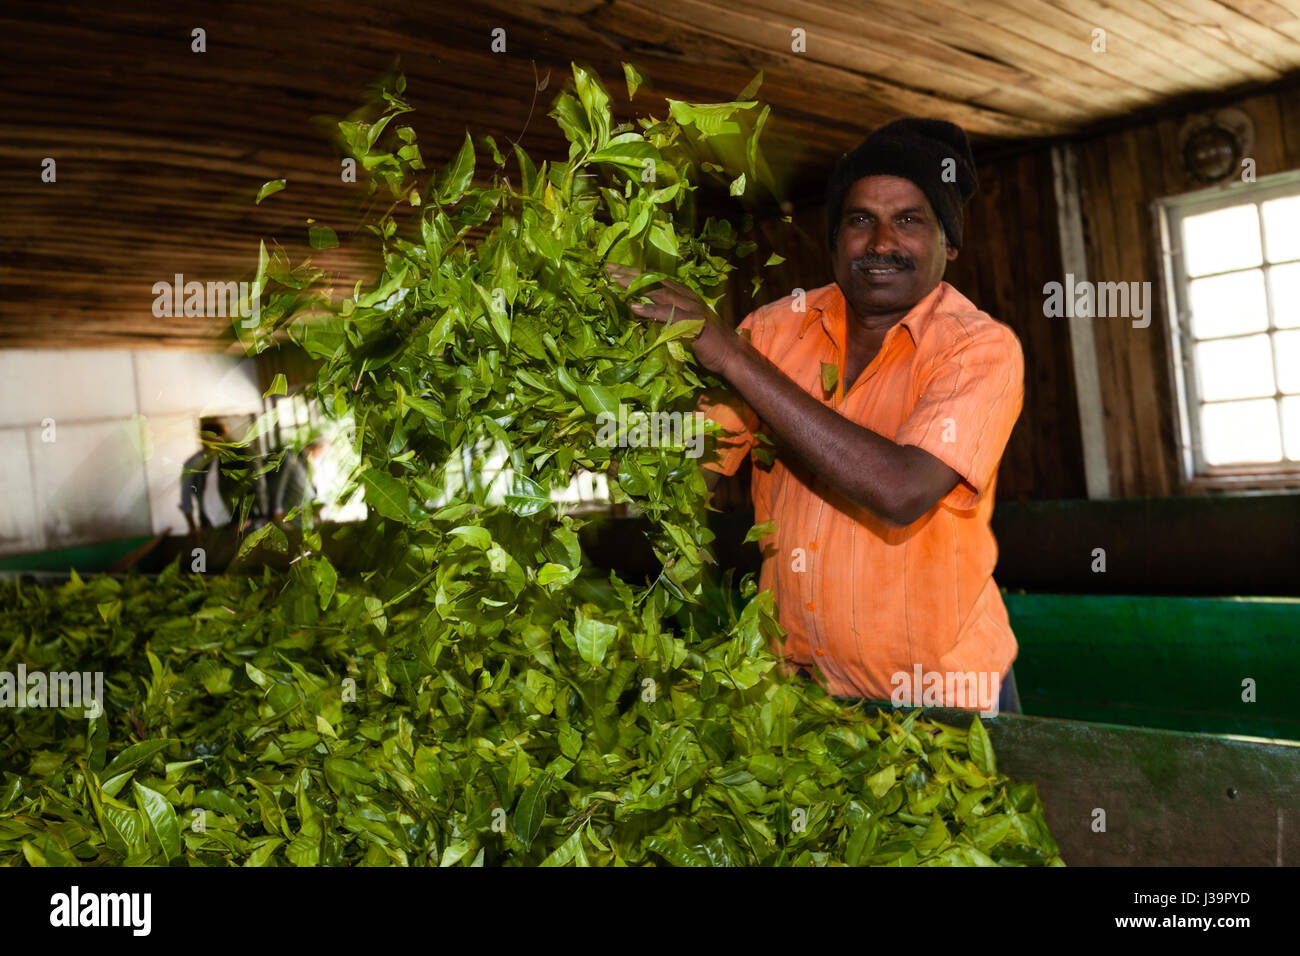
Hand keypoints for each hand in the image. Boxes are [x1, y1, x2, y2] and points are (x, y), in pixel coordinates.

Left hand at [604, 263, 735, 374]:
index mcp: (685, 297)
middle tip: (608, 268)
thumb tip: (644, 318)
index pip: (657, 280)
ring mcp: (691, 307)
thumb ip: (667, 320)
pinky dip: (650, 309)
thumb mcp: (684, 328)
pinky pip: (668, 313)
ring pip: (659, 291)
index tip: (616, 270)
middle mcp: (687, 297)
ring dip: (636, 286)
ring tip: (615, 282)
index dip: (636, 274)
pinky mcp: (692, 322)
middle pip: (655, 281)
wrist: (732, 356)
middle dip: (631, 274)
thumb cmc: (708, 346)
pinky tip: (633, 306)